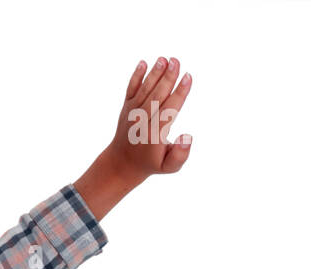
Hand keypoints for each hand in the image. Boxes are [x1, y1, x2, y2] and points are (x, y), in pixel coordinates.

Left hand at [109, 55, 193, 182]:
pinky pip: (130, 90)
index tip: (188, 77)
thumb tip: (188, 137)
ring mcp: (132, 113)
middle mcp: (142, 121)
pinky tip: (143, 63)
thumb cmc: (151, 163)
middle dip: (167, 78)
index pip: (169, 109)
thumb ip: (180, 155)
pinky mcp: (126, 108)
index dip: (179, 93)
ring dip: (154, 73)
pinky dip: (136, 77)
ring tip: (164, 59)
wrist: (122, 164)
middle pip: (157, 96)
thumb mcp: (169, 167)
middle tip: (176, 61)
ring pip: (144, 90)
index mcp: (154, 134)